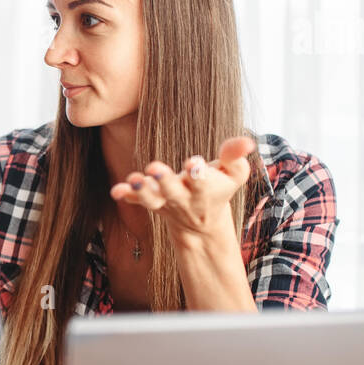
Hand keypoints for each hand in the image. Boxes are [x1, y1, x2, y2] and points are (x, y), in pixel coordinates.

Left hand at [110, 136, 255, 243]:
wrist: (201, 222)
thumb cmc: (218, 188)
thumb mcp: (232, 174)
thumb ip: (236, 156)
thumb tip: (248, 142)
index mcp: (204, 189)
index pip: (202, 181)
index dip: (198, 173)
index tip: (194, 164)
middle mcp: (182, 197)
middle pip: (172, 190)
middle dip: (164, 179)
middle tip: (154, 167)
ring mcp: (164, 201)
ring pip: (152, 199)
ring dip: (142, 190)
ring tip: (135, 179)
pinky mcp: (150, 201)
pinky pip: (135, 200)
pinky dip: (126, 195)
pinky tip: (115, 190)